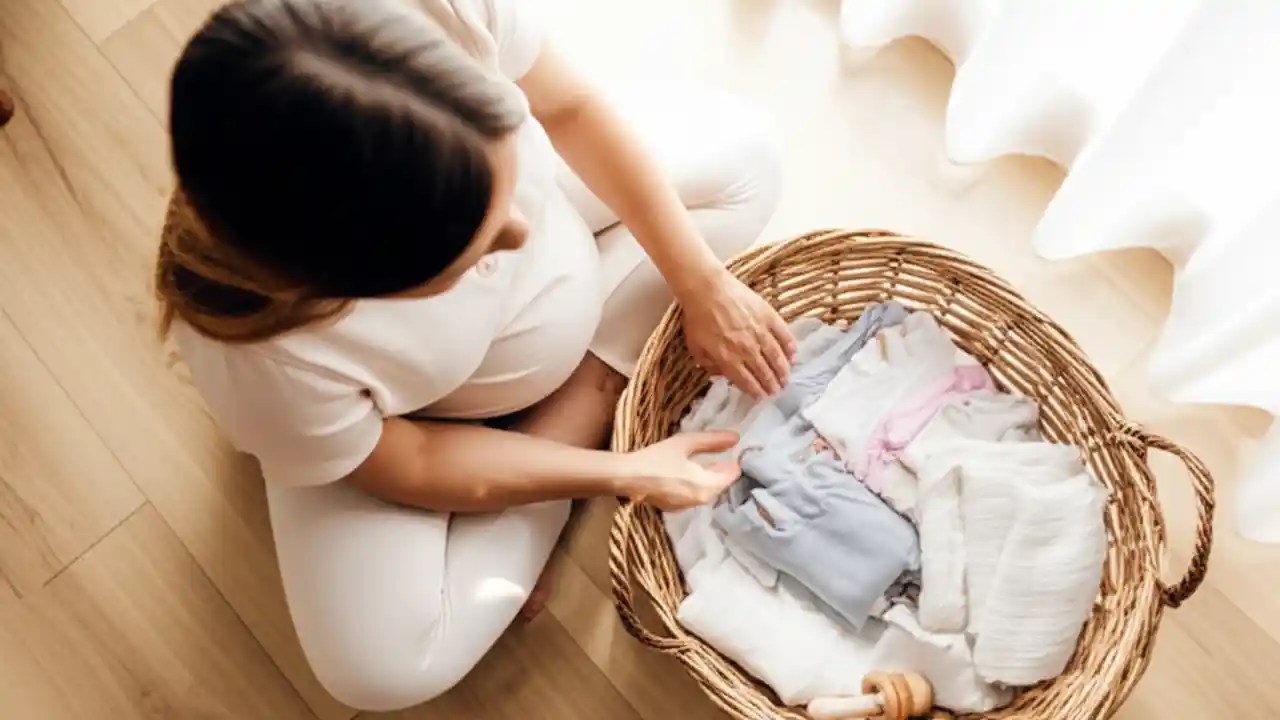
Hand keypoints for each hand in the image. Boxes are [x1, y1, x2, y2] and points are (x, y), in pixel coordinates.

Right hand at [619, 431, 741, 510]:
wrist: (626, 478)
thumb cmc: (657, 459)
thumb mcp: (685, 444)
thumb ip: (712, 441)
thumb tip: (736, 437)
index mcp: (707, 487)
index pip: (731, 476)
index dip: (734, 462)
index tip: (733, 450)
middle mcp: (701, 501)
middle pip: (721, 485)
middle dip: (723, 470)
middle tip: (724, 453)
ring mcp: (687, 506)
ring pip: (707, 491)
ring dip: (710, 477)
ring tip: (709, 461)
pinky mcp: (675, 507)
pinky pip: (694, 495)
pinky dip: (697, 484)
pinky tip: (690, 472)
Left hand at [679, 268, 795, 399]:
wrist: (707, 288)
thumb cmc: (698, 317)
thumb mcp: (695, 346)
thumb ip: (708, 364)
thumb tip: (722, 376)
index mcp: (728, 357)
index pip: (746, 381)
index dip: (756, 392)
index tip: (762, 398)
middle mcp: (746, 348)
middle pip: (763, 372)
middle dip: (772, 385)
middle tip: (777, 392)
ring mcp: (759, 332)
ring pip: (776, 357)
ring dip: (782, 370)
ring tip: (786, 379)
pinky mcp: (768, 316)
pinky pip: (783, 335)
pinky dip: (790, 347)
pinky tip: (793, 355)